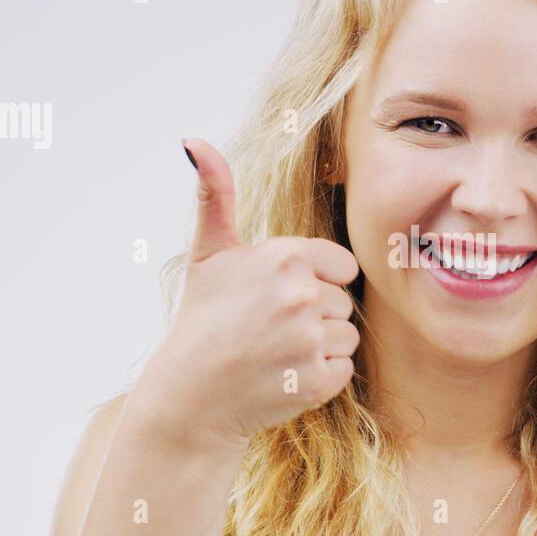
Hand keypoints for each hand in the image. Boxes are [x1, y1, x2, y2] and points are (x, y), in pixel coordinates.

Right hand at [128, 139, 360, 451]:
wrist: (190, 394)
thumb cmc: (203, 319)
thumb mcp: (208, 253)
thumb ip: (215, 195)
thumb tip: (195, 141)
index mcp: (285, 257)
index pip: (342, 266)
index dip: (315, 282)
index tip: (277, 297)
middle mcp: (301, 295)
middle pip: (343, 302)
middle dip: (314, 316)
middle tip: (269, 329)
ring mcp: (309, 340)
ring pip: (346, 337)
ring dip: (319, 348)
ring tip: (275, 352)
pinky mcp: (316, 381)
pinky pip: (343, 370)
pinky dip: (318, 378)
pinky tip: (282, 376)